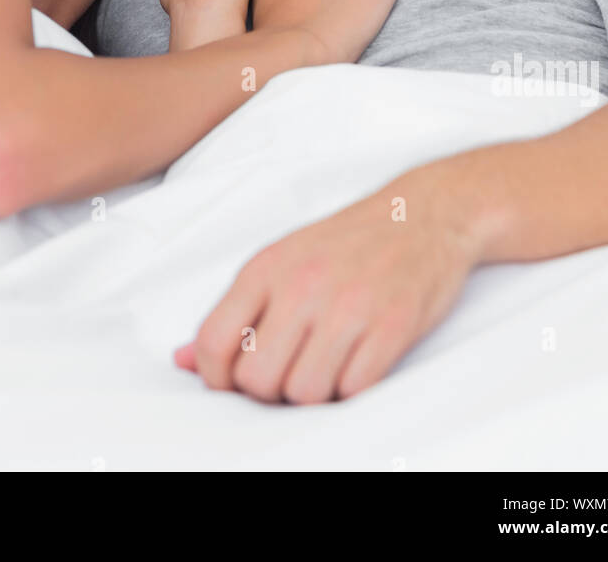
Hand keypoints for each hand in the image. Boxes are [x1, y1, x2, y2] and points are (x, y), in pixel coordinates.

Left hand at [174, 163, 481, 402]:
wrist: (424, 214)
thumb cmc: (349, 241)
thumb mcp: (282, 261)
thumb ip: (235, 312)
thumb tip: (184, 360)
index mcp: (268, 267)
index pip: (213, 342)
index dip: (216, 377)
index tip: (234, 381)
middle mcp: (304, 285)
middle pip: (257, 380)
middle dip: (269, 391)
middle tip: (289, 372)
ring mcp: (349, 306)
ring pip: (304, 393)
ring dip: (314, 392)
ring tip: (326, 364)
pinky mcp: (392, 326)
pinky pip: (353, 390)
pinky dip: (352, 388)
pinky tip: (356, 360)